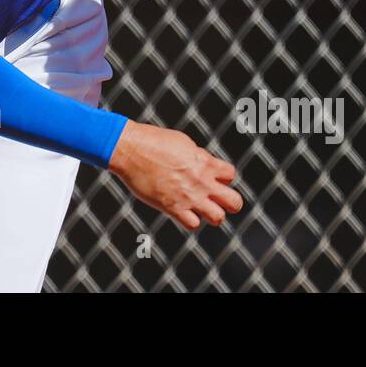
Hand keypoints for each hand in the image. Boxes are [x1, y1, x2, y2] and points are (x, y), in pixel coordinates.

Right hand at [107, 121, 242, 229]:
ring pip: (218, 218)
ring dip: (212, 215)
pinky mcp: (172, 208)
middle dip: (230, 203)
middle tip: (216, 199)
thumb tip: (203, 163)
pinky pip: (193, 224)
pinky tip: (182, 212)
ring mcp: (189, 196)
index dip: (223, 178)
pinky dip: (190, 221)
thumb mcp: (183, 142)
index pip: (231, 175)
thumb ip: (198, 157)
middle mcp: (202, 182)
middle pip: (235, 202)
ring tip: (201, 208)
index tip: (211, 177)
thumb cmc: (153, 141)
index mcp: (205, 162)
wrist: (131, 150)